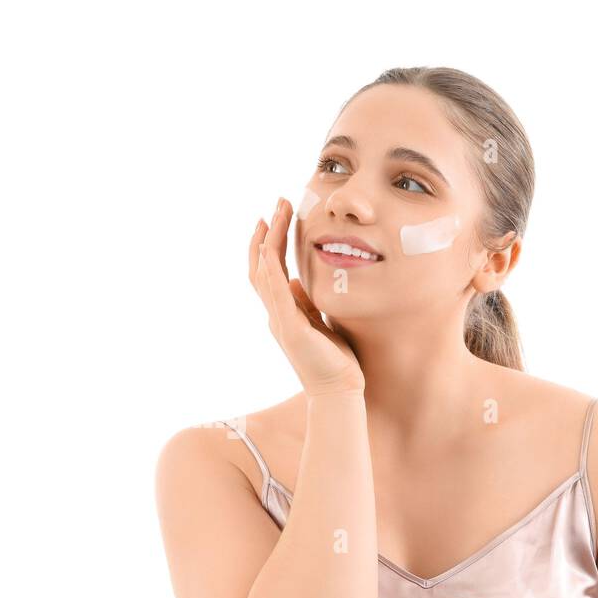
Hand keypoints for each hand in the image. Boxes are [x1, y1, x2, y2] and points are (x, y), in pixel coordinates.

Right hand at [250, 197, 363, 397]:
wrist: (338, 391)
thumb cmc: (335, 360)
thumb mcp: (319, 323)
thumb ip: (305, 303)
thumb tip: (295, 281)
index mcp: (282, 313)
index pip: (268, 272)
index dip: (267, 244)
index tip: (273, 218)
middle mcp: (275, 315)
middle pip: (259, 267)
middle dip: (265, 234)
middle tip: (273, 206)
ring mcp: (279, 321)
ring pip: (263, 274)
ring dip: (267, 242)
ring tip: (275, 214)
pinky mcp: (290, 330)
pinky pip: (276, 294)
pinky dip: (271, 271)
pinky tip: (273, 251)